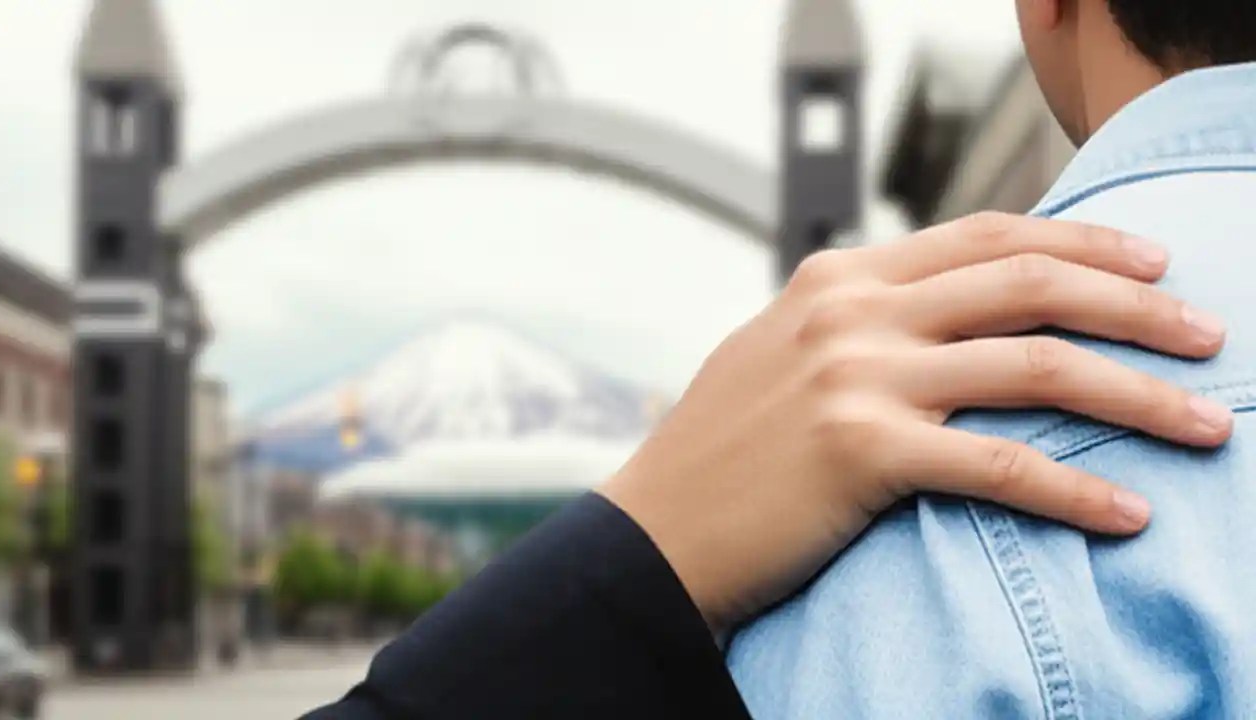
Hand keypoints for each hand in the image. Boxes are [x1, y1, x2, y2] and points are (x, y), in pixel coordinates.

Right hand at [599, 212, 1231, 633]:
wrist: (655, 525)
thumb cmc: (721, 447)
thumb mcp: (783, 349)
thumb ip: (857, 315)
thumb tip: (947, 310)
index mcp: (838, 276)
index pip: (986, 235)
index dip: (1083, 244)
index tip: (1150, 263)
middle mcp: (853, 310)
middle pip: (1030, 283)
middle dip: (1137, 304)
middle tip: (1206, 333)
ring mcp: (857, 375)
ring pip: (1036, 366)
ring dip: (1138, 394)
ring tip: (1204, 423)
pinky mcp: (862, 451)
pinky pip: (1001, 465)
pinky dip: (1076, 490)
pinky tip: (1126, 512)